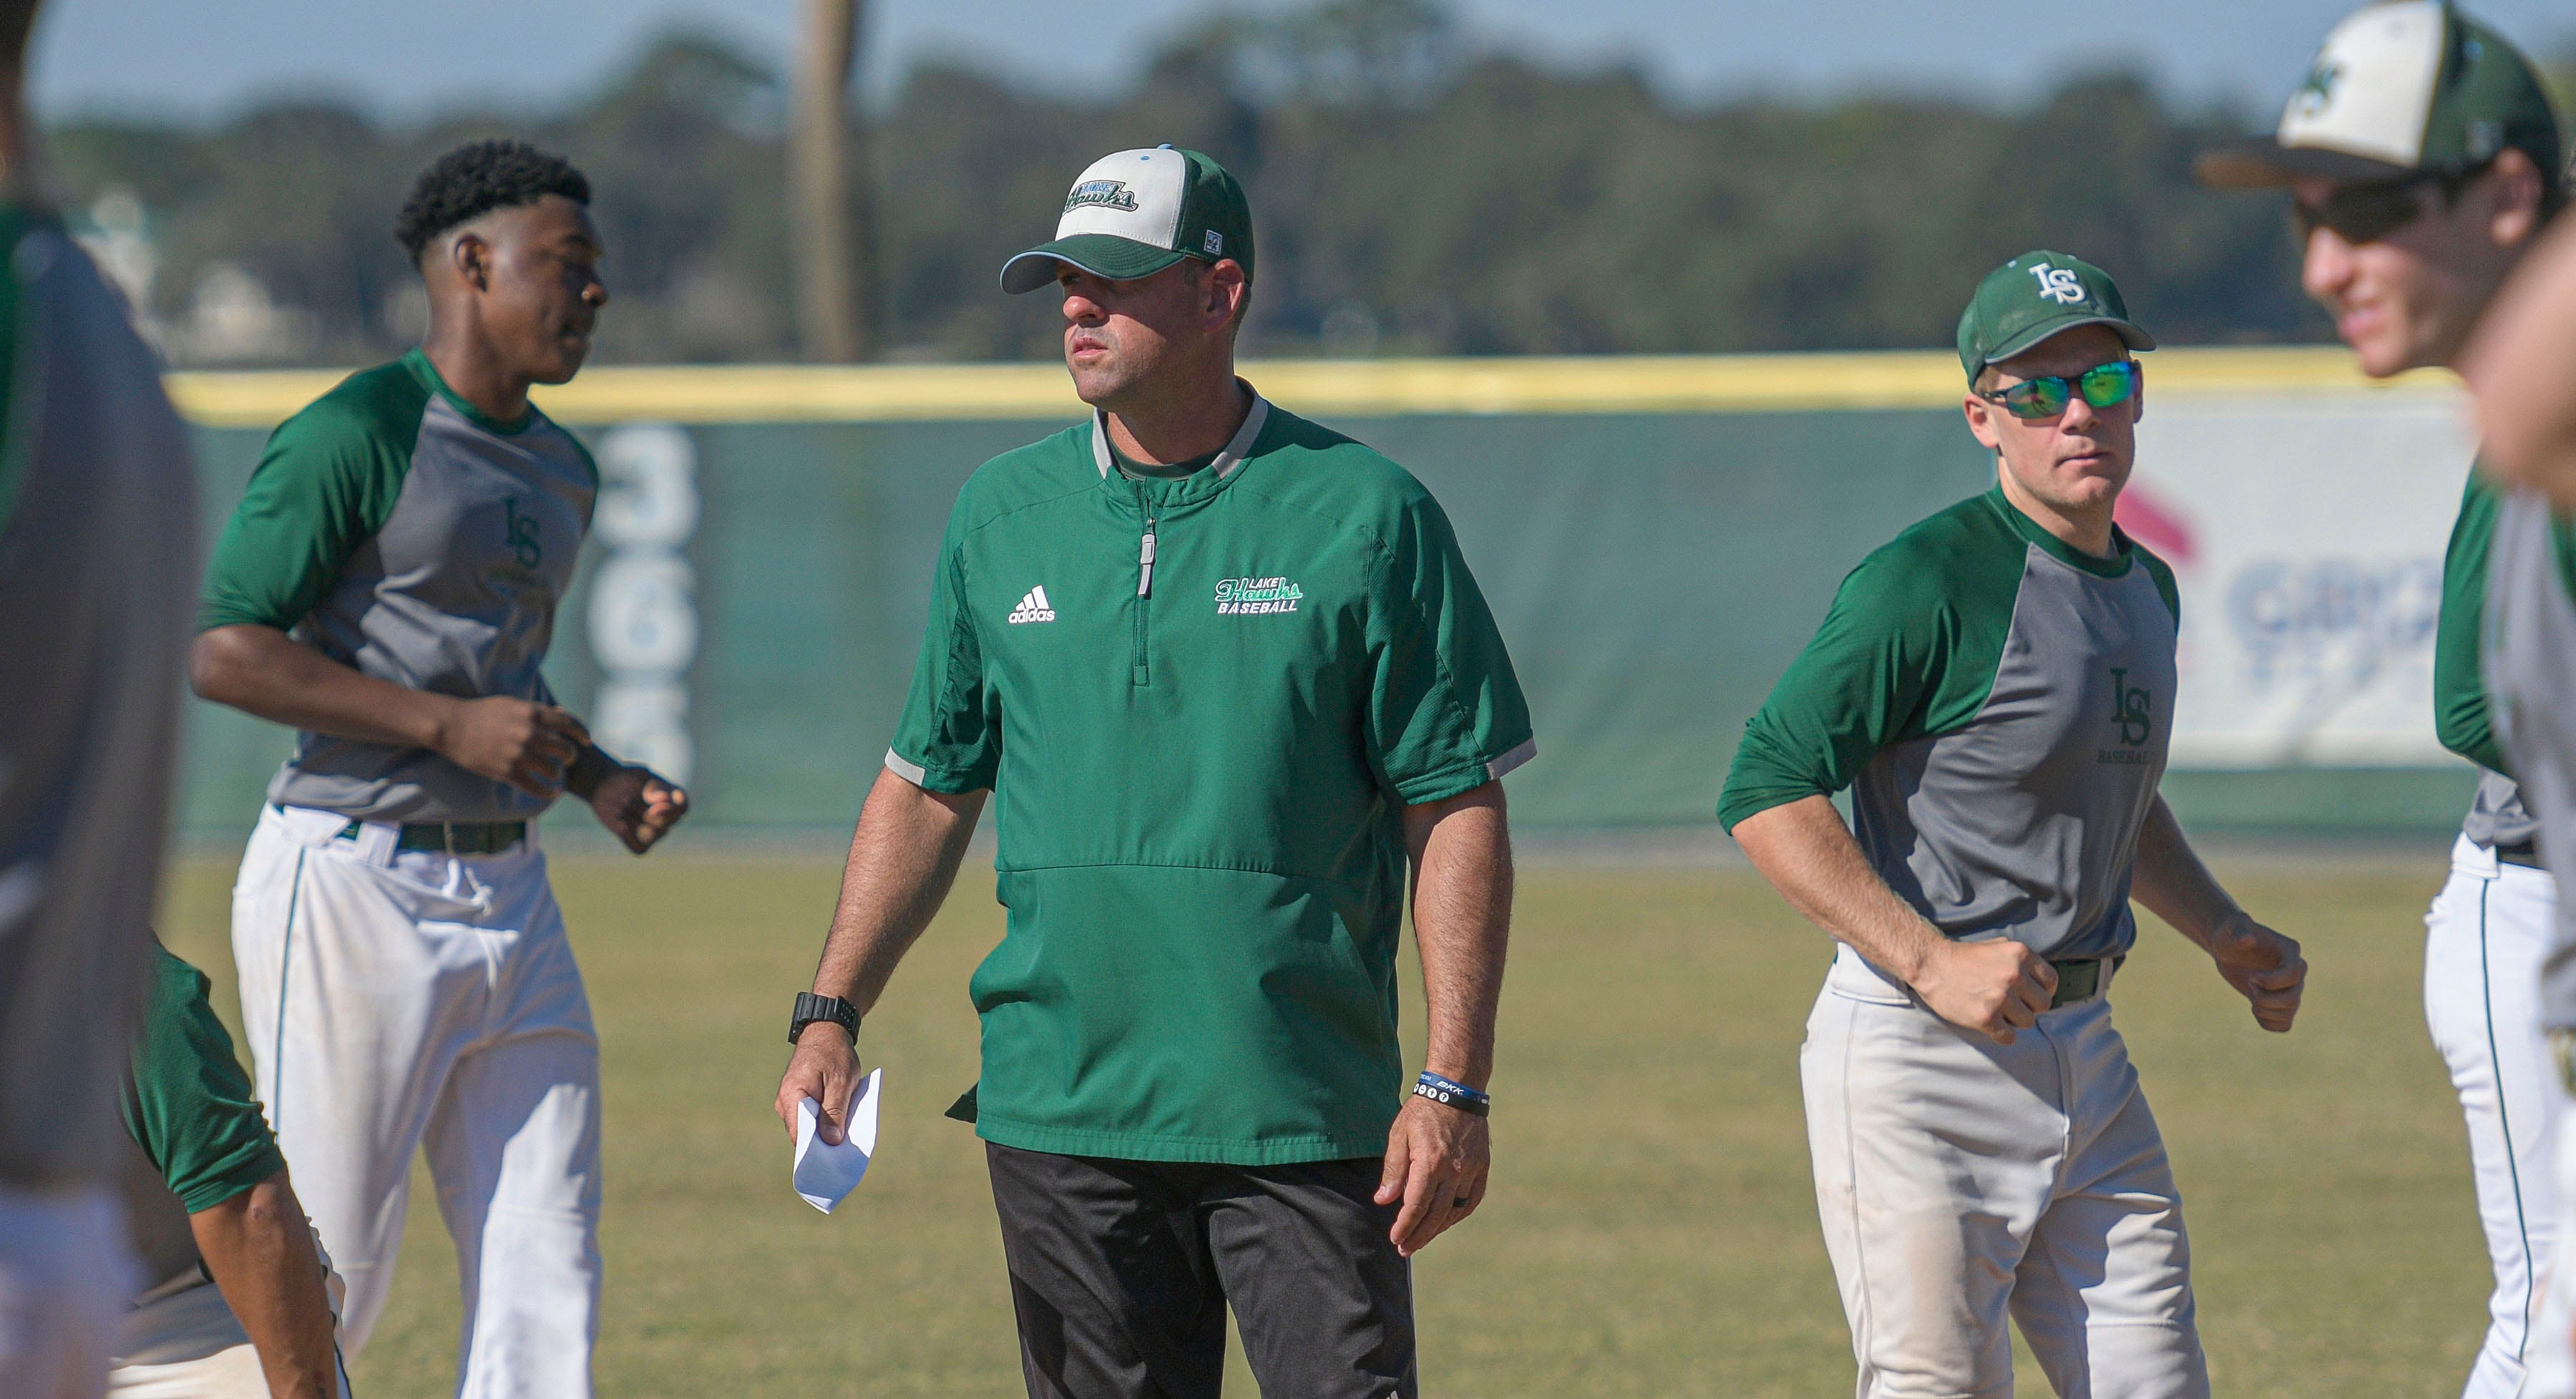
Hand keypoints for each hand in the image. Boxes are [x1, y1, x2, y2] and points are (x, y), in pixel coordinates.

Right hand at [431, 698, 586, 796]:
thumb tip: (562, 713)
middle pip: (564, 749)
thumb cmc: (482, 712)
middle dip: (569, 756)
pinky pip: (534, 787)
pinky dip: (547, 792)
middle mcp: (529, 733)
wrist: (451, 726)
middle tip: (567, 759)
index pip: (568, 723)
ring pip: (552, 770)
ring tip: (554, 773)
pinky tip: (551, 792)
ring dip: (556, 773)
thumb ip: (539, 711)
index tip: (587, 741)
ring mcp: (518, 754)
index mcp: (532, 713)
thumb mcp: (512, 704)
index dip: (581, 733)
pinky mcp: (506, 771)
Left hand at [583, 761, 687, 854]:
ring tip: (624, 809)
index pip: (682, 807)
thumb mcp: (639, 778)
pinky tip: (621, 822)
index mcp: (674, 798)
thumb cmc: (625, 780)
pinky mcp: (642, 844)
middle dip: (642, 810)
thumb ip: (654, 789)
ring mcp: (657, 832)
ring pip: (651, 835)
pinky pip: (639, 847)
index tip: (656, 796)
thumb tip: (665, 801)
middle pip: (664, 822)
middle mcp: (670, 817)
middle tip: (628, 798)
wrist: (604, 788)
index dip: (671, 806)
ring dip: (633, 821)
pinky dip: (626, 835)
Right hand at [776, 1021, 861, 1144]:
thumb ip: (835, 1111)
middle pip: (804, 1134)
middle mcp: (785, 1103)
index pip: (800, 1135)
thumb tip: (832, 1141)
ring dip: (827, 1132)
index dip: (816, 1151)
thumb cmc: (834, 1054)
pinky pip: (813, 1118)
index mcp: (792, 1097)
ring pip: (809, 1127)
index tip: (832, 1162)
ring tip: (847, 1143)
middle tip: (845, 1156)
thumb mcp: (840, 1082)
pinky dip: (827, 1122)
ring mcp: (791, 1103)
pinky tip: (843, 1128)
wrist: (826, 1032)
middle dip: (824, 1144)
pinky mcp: (801, 1101)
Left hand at [1374, 1091, 1489, 1257]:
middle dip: (1419, 1235)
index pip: (1416, 1205)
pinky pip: (1472, 1199)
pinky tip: (1446, 1221)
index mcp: (1430, 1162)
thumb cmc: (1422, 1111)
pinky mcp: (1482, 1166)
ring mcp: (1471, 1169)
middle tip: (1405, 1250)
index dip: (1405, 1226)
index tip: (1395, 1239)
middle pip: (1436, 1214)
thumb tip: (1383, 1201)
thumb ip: (1392, 1170)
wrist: (1457, 1090)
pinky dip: (1459, 1214)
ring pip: (1455, 1210)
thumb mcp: (1399, 1135)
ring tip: (1421, 1238)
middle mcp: (1453, 1169)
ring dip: (1438, 1229)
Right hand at [1912, 938, 2055, 1044]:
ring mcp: (2000, 997)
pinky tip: (1989, 1025)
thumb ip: (2020, 960)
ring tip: (1996, 1012)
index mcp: (2020, 954)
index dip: (2041, 990)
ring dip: (2013, 1021)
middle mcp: (2014, 975)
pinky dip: (2001, 1035)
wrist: (1930, 965)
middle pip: (2043, 1004)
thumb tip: (2040, 979)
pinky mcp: (1986, 1017)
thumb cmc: (1964, 957)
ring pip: (2028, 1022)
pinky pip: (2009, 1037)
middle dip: (2029, 1007)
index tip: (2028, 995)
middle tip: (2011, 1005)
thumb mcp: (1997, 946)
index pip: (2051, 981)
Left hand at [2207, 912, 2304, 1031]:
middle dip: (2265, 998)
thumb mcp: (2232, 925)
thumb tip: (2246, 941)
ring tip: (2251, 995)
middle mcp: (2296, 971)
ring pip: (2289, 1013)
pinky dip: (2268, 1023)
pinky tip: (2254, 1008)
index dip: (2272, 981)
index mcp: (2290, 951)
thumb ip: (2240, 928)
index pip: (2295, 974)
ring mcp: (2290, 988)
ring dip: (2264, 1010)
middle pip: (2293, 998)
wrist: (2227, 948)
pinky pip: (2284, 1025)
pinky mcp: (2279, 1002)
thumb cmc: (2231, 933)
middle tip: (2249, 983)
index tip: (2251, 976)